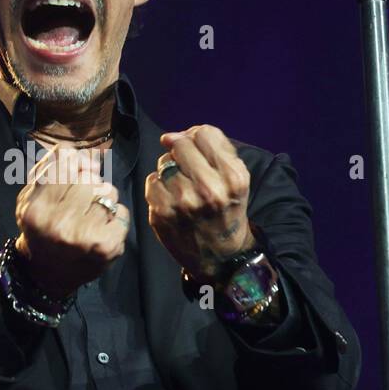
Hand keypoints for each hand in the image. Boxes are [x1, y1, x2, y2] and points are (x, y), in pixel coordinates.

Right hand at [14, 146, 129, 298]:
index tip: (72, 170)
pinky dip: (115, 216)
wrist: (46, 274)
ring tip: (89, 215)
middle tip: (79, 202)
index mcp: (36, 209)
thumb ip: (51, 167)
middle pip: (88, 178)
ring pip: (108, 192)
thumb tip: (87, 155)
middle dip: (87, 184)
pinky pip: (121, 211)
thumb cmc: (39, 228)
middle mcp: (59, 224)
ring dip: (102, 199)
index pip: (64, 162)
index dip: (72, 162)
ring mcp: (85, 237)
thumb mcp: (30, 196)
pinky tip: (101, 228)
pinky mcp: (107, 246)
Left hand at [145, 125, 255, 283]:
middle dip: (181, 150)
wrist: (219, 255)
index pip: (204, 134)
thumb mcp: (236, 179)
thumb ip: (215, 148)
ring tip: (181, 186)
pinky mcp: (161, 213)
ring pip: (164, 163)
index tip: (197, 148)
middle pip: (180, 144)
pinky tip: (170, 198)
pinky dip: (158, 186)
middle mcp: (209, 190)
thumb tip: (176, 134)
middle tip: (187, 166)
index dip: (197, 137)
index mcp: (233, 178)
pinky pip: (151, 181)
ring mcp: (182, 202)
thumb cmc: (227, 210)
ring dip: (170, 170)